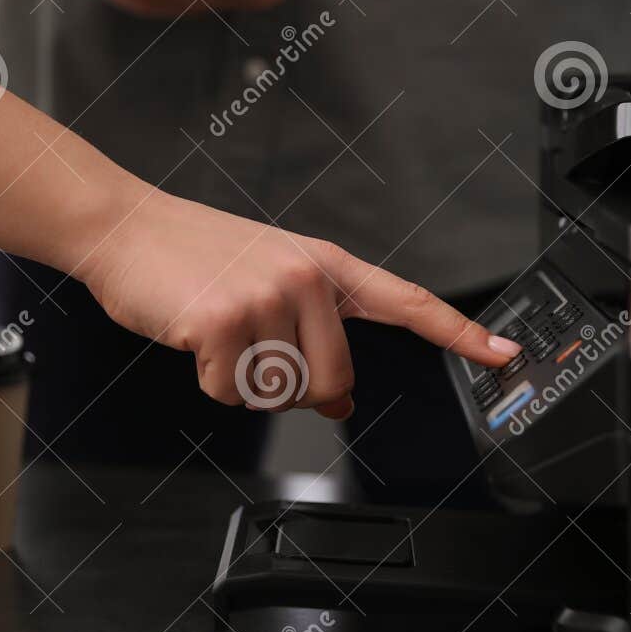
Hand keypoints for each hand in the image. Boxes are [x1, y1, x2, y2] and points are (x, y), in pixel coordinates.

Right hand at [81, 189, 520, 420]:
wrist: (126, 230)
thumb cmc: (198, 260)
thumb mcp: (269, 286)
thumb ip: (315, 336)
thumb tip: (341, 401)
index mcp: (326, 266)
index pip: (407, 302)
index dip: (459, 332)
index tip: (504, 354)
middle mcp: (307, 277)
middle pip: (334, 380)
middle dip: (294, 387)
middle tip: (254, 350)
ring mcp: (268, 295)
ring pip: (280, 392)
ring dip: (244, 380)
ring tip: (218, 332)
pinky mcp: (226, 320)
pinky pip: (232, 393)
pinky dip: (208, 380)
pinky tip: (194, 336)